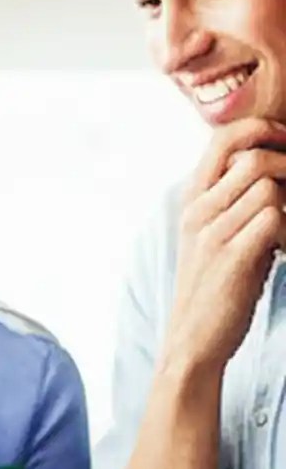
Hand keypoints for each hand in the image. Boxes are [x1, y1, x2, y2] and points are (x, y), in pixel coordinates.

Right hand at [167, 118, 285, 372]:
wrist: (193, 338)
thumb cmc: (213, 285)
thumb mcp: (211, 234)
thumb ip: (230, 200)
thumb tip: (267, 170)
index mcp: (192, 200)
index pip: (221, 139)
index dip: (261, 129)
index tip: (285, 141)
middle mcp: (199, 211)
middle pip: (252, 159)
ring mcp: (214, 234)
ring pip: (268, 188)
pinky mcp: (235, 258)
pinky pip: (274, 219)